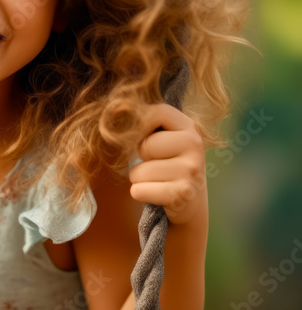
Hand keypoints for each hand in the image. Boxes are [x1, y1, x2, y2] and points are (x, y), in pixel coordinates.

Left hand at [128, 102, 206, 225]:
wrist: (190, 200)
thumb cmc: (168, 164)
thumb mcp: (166, 138)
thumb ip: (147, 124)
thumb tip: (114, 109)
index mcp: (189, 127)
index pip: (157, 113)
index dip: (141, 127)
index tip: (142, 139)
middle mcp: (194, 145)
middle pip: (145, 146)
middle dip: (141, 158)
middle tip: (156, 165)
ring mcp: (190, 170)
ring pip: (138, 171)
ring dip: (139, 178)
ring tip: (157, 180)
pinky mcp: (181, 194)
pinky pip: (139, 190)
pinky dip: (139, 193)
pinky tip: (156, 193)